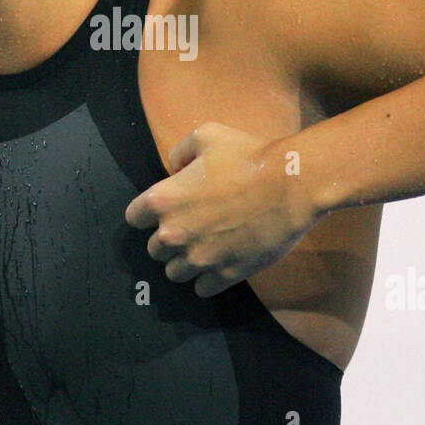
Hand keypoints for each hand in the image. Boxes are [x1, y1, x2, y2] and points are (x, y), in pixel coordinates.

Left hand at [124, 122, 317, 297]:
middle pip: (154, 250)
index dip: (147, 213)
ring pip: (174, 273)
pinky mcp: (224, 275)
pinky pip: (201, 289)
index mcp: (163, 200)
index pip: (133, 218)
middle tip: (191, 227)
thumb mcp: (207, 135)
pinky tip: (219, 264)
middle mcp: (174, 234)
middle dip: (168, 239)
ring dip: (185, 263)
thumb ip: (180, 152)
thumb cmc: (248, 156)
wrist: (290, 184)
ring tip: (204, 249)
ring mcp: (199, 258)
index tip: (164, 210)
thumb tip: (174, 169)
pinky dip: (207, 280)